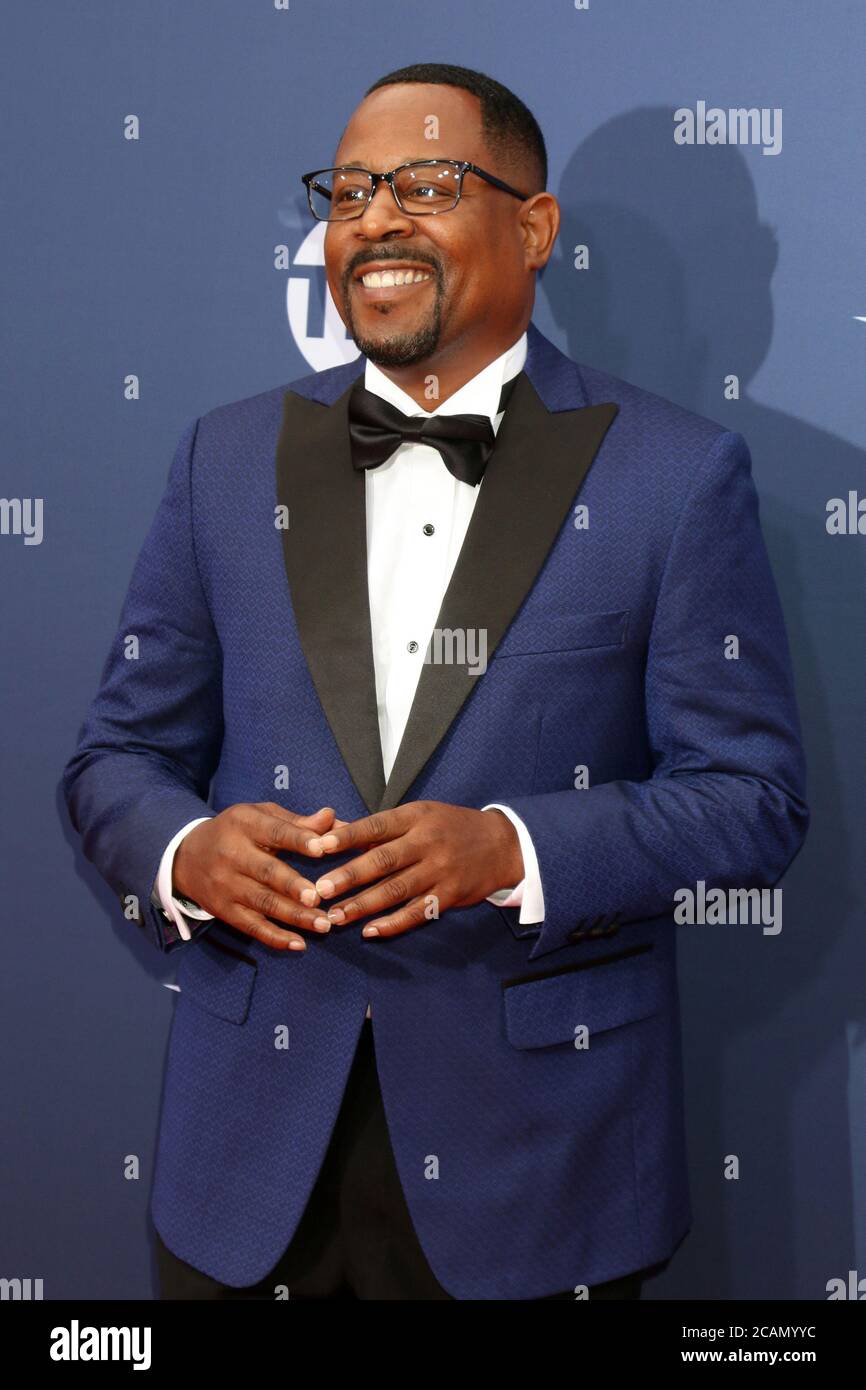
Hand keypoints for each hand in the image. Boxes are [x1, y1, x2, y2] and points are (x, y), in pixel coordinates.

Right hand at [173, 803, 349, 950]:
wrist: (186, 856)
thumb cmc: (237, 831)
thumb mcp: (260, 816)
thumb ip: (297, 821)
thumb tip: (332, 818)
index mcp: (245, 824)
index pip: (274, 832)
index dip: (298, 840)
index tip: (322, 848)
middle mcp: (233, 854)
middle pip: (266, 872)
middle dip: (293, 886)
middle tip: (319, 897)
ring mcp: (227, 885)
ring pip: (263, 903)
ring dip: (294, 916)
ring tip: (323, 924)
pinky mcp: (224, 910)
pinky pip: (251, 926)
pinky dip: (275, 937)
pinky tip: (299, 944)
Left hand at [306, 801, 523, 938]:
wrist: (502, 844)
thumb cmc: (449, 827)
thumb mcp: (419, 815)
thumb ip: (378, 827)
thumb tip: (331, 831)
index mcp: (416, 817)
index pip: (376, 826)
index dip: (347, 837)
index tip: (319, 847)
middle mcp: (427, 842)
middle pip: (383, 860)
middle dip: (349, 876)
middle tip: (320, 890)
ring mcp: (440, 870)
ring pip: (396, 890)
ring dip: (363, 905)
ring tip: (336, 916)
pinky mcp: (450, 895)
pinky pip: (418, 912)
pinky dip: (393, 924)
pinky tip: (371, 931)